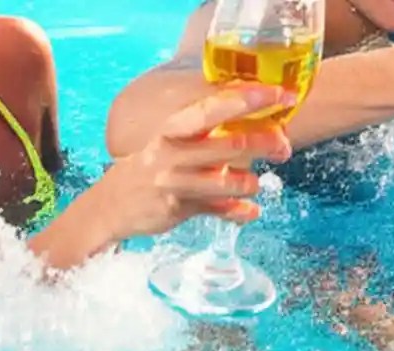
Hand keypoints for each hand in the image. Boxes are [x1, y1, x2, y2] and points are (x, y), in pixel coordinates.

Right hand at [98, 84, 294, 239]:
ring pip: (223, 181)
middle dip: (263, 143)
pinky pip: (214, 210)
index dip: (249, 99)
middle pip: (229, 144)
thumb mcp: (172, 143)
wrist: (110, 205)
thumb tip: (249, 128)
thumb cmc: (151, 168)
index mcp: (174, 128)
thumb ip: (207, 136)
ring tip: (257, 183)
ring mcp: (174, 181)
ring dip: (249, 182)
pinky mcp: (176, 209)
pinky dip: (236, 212)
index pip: (214, 107)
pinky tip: (251, 212)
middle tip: (283, 147)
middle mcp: (173, 152)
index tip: (281, 94)